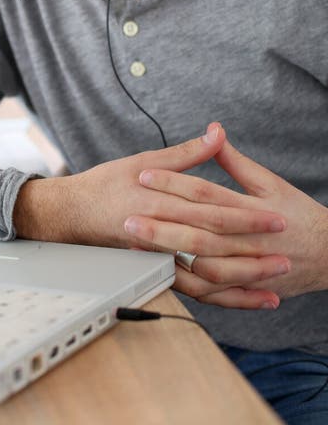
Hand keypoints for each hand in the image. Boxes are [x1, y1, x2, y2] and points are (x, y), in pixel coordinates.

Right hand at [14, 124, 287, 309]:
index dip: (244, 215)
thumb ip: (186, 153)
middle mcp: (156, 230)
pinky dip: (218, 295)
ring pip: (201, 272)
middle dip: (250, 248)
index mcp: (157, 200)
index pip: (208, 209)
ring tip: (273, 281)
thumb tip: (216, 133)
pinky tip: (241, 297)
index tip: (276, 217)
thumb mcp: (144, 162)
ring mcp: (153, 255)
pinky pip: (189, 288)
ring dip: (238, 277)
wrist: (70, 213)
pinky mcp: (152, 269)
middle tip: (285, 250)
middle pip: (210, 242)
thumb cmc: (106, 184)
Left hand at [124, 125, 327, 307]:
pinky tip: (163, 274)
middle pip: (198, 234)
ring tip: (139, 249)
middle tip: (127, 219)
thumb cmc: (297, 213)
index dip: (174, 183)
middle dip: (160, 228)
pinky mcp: (248, 288)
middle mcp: (250, 240)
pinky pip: (214, 293)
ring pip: (203, 268)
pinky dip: (188, 287)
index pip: (206, 194)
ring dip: (170, 259)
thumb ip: (236, 161)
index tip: (145, 175)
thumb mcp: (270, 182)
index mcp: (254, 209)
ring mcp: (249, 268)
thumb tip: (214, 131)